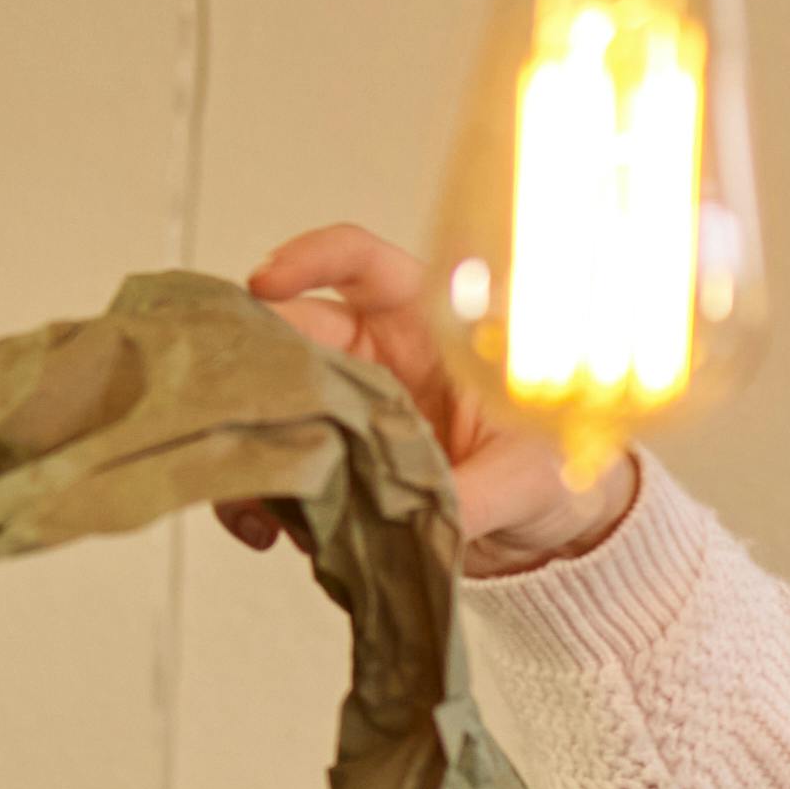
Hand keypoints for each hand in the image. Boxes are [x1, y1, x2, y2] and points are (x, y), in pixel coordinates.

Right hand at [235, 224, 641, 577]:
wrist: (552, 530)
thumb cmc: (555, 470)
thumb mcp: (527, 475)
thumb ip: (473, 492)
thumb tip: (418, 520)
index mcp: (430, 324)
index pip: (362, 263)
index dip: (311, 258)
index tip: (266, 281)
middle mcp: (377, 357)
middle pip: (293, 334)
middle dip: (257, 365)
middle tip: (234, 404)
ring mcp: (350, 410)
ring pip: (273, 403)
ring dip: (252, 441)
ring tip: (251, 493)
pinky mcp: (336, 466)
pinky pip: (280, 469)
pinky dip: (258, 499)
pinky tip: (261, 530)